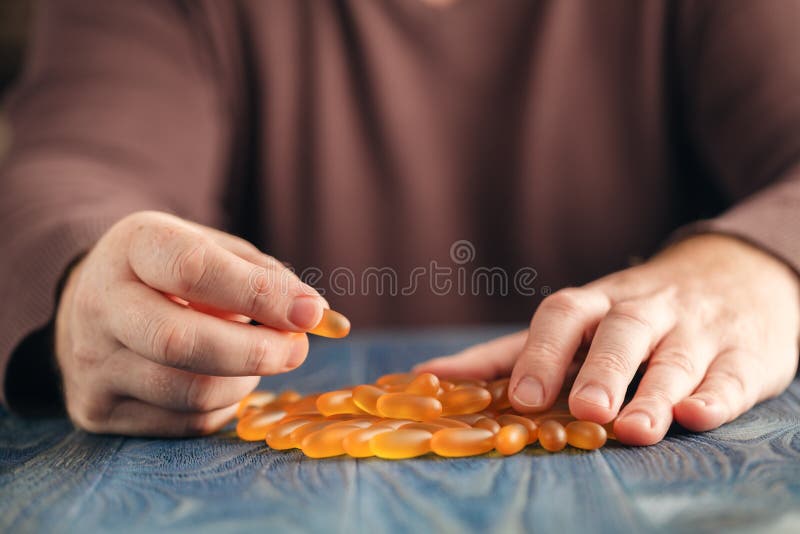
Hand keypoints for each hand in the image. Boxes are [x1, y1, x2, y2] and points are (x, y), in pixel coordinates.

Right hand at [55, 211, 326, 435]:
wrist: (95, 301)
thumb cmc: (174, 271)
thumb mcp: (216, 251)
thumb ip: (267, 278)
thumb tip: (319, 316)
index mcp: (133, 247)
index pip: (194, 271)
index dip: (260, 295)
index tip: (310, 313)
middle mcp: (100, 304)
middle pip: (181, 343)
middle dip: (256, 353)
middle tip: (296, 350)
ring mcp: (92, 363)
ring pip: (190, 392)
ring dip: (245, 381)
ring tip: (256, 358)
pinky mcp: (98, 410)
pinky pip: (186, 423)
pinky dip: (225, 404)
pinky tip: (225, 379)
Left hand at [416, 235, 799, 444]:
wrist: (736, 274)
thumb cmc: (634, 312)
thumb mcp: (577, 322)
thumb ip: (508, 353)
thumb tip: (428, 377)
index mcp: (598, 304)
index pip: (565, 315)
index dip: (543, 353)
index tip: (524, 397)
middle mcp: (644, 312)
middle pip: (620, 334)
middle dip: (601, 370)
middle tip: (585, 408)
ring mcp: (696, 331)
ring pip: (675, 359)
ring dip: (655, 394)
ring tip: (634, 429)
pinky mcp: (744, 354)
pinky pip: (731, 375)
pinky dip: (716, 395)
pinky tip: (698, 414)